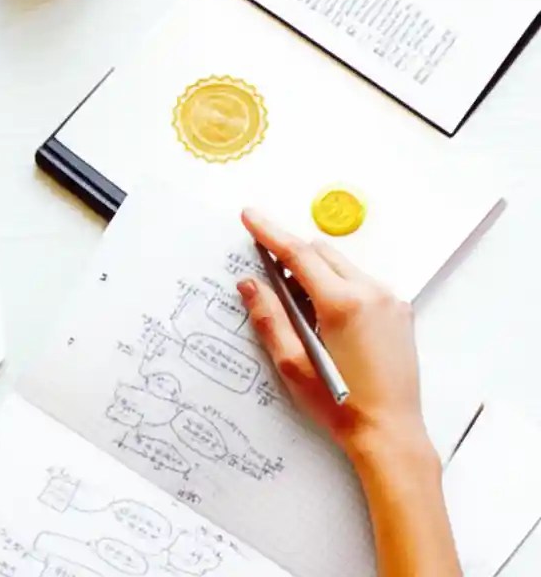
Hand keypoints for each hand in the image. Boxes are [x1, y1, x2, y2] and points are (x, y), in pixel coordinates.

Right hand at [236, 209, 432, 463]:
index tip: (250, 216)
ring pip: (343, 267)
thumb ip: (269, 318)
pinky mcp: (400, 313)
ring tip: (300, 311)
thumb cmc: (340, 404)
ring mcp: (391, 301)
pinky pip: (361, 284)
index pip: (299, 254)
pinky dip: (338, 288)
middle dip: (293, 255)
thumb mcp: (292, 364)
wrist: (390, 433)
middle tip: (269, 278)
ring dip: (316, 274)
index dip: (270, 233)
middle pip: (323, 253)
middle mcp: (372, 293)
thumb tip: (250, 284)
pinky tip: (326, 320)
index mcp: (343, 304)